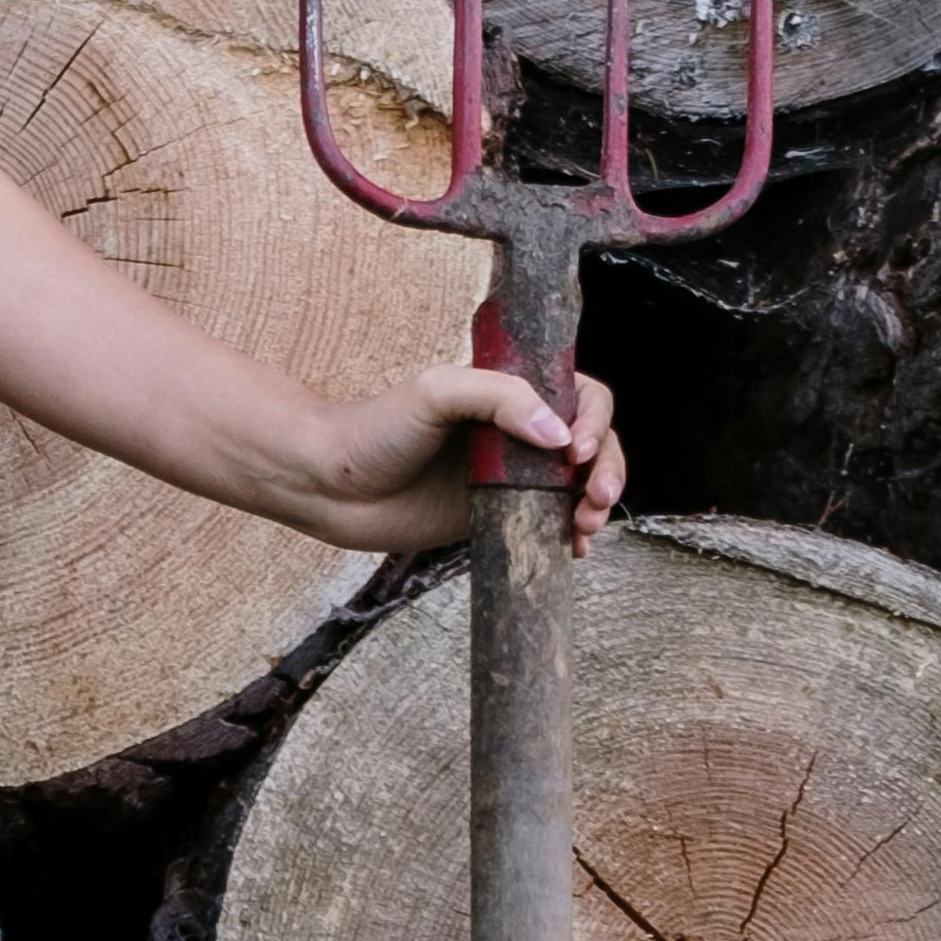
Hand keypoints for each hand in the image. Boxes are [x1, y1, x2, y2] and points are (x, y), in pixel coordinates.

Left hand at [294, 354, 624, 561]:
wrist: (332, 487)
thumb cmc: (375, 430)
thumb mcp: (436, 392)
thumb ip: (498, 398)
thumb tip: (558, 434)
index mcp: (509, 391)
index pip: (579, 394)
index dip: (593, 420)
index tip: (577, 449)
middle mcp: (517, 431)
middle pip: (592, 442)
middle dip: (608, 468)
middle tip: (594, 496)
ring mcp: (511, 476)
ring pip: (579, 485)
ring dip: (596, 503)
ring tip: (584, 525)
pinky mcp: (498, 516)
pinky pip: (550, 523)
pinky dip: (571, 536)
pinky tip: (574, 548)